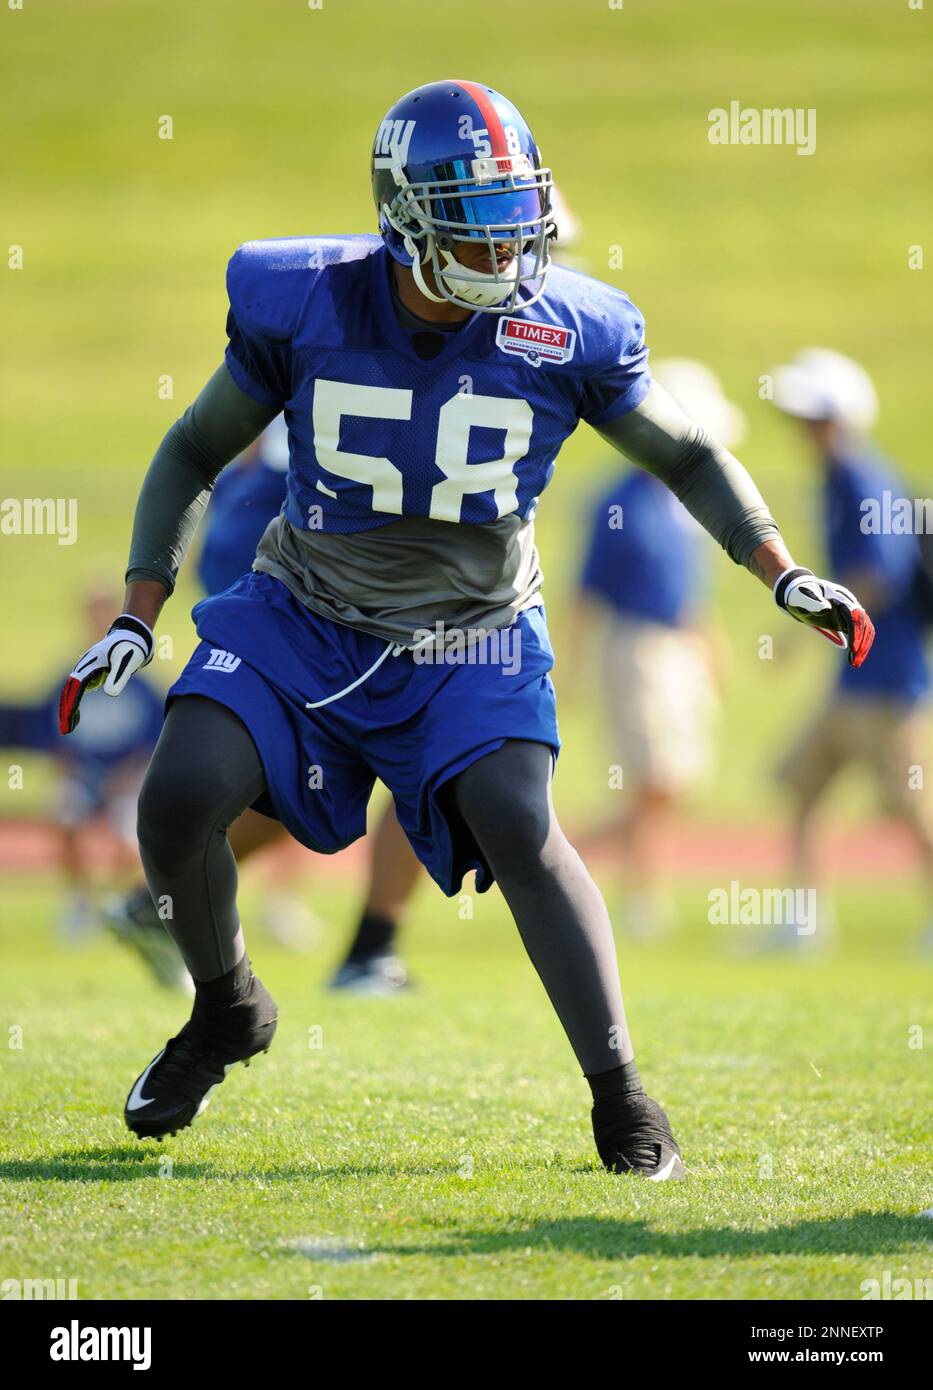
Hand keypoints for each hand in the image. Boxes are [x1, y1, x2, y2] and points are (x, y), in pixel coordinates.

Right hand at [59, 614, 153, 733]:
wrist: (133, 636)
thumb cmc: (131, 648)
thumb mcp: (127, 663)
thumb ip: (118, 677)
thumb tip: (108, 693)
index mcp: (90, 664)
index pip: (75, 687)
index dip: (70, 704)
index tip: (68, 720)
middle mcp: (84, 666)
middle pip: (69, 690)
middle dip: (66, 710)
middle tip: (65, 730)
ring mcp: (86, 668)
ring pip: (72, 690)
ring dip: (69, 707)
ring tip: (70, 726)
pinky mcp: (91, 672)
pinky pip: (79, 689)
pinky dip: (76, 702)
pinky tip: (77, 716)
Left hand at [773, 567, 874, 667]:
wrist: (796, 591)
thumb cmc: (799, 593)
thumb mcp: (802, 596)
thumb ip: (813, 602)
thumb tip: (825, 608)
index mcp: (839, 597)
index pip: (854, 616)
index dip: (856, 632)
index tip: (853, 648)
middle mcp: (848, 604)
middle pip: (862, 624)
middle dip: (861, 643)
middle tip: (856, 660)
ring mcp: (847, 612)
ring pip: (863, 629)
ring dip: (862, 646)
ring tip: (856, 662)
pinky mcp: (843, 620)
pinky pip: (856, 632)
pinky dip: (857, 644)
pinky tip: (854, 656)